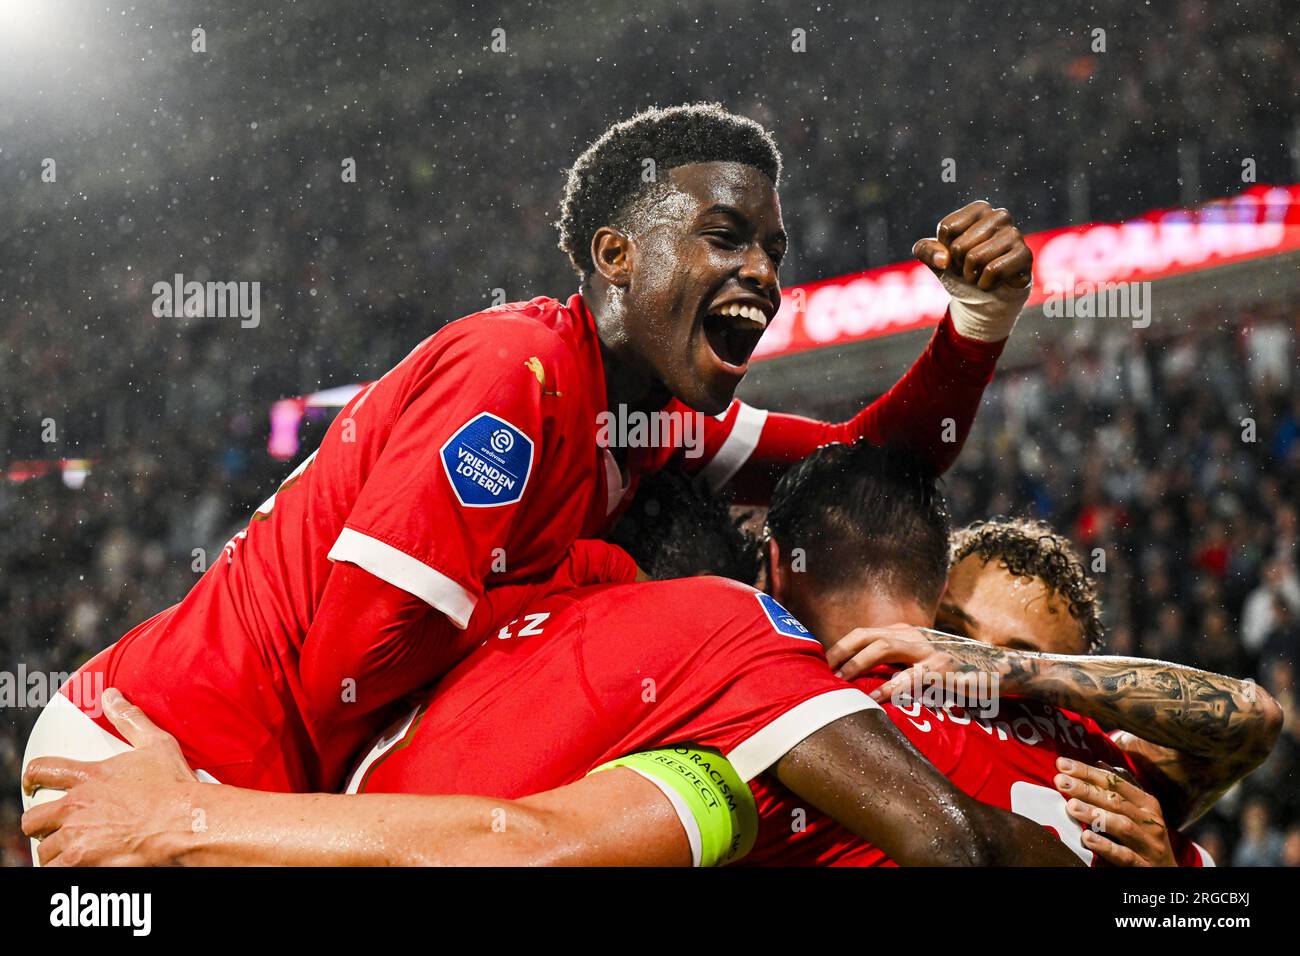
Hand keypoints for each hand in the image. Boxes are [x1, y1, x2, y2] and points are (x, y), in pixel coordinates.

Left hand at [21, 688, 201, 865]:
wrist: (185, 822)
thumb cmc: (174, 787)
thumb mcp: (156, 744)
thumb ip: (130, 719)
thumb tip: (111, 696)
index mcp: (90, 777)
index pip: (42, 771)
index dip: (32, 778)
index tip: (33, 785)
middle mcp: (76, 807)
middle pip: (32, 819)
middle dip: (41, 824)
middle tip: (52, 827)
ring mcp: (77, 838)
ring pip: (44, 850)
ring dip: (56, 850)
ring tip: (71, 850)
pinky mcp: (83, 863)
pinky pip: (54, 872)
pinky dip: (63, 870)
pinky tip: (78, 866)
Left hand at [825, 624, 1022, 700]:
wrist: (996, 671)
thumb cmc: (951, 669)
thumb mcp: (920, 659)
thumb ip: (895, 662)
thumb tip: (859, 677)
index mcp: (905, 632)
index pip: (864, 632)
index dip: (841, 646)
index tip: (822, 663)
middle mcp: (914, 636)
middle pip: (868, 636)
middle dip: (843, 652)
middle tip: (825, 672)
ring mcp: (929, 650)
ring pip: (885, 647)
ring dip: (859, 663)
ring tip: (842, 681)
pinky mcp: (943, 668)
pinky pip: (911, 676)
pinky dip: (890, 686)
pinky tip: (875, 697)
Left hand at [913, 201, 1031, 341]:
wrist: (987, 295)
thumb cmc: (962, 269)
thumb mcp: (937, 258)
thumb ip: (925, 251)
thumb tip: (943, 259)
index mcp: (979, 209)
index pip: (947, 228)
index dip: (945, 249)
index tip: (956, 254)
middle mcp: (1000, 216)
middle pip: (959, 246)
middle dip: (959, 265)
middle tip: (971, 268)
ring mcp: (1015, 234)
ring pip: (975, 258)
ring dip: (971, 276)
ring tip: (981, 274)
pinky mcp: (1025, 255)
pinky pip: (993, 271)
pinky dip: (985, 284)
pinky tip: (993, 282)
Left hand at [1054, 757, 1177, 866]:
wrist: (1169, 873)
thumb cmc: (1146, 837)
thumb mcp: (1140, 812)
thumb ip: (1121, 789)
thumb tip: (1099, 762)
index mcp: (1146, 804)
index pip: (1114, 782)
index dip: (1087, 771)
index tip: (1062, 764)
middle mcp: (1150, 821)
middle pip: (1116, 801)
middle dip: (1086, 789)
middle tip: (1060, 781)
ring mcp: (1148, 845)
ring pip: (1121, 826)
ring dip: (1095, 815)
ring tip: (1071, 806)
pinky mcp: (1144, 866)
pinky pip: (1124, 855)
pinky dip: (1105, 846)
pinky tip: (1087, 838)